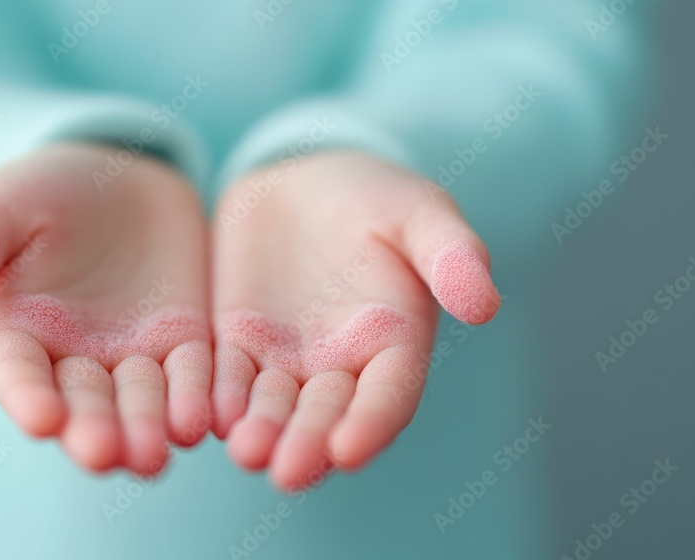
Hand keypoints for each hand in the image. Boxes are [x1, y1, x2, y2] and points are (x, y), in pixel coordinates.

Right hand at [0, 144, 211, 474]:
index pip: (19, 376)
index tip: (41, 420)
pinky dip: (198, 399)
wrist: (117, 175)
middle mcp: (76, 359)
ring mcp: (133, 356)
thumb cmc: (42, 191)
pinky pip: (194, 374)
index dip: (28, 398)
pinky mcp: (184, 342)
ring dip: (146, 430)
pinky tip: (207, 419)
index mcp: (19, 334)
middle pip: (84, 404)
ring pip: (141, 401)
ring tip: (154, 457)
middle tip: (106, 455)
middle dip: (94, 430)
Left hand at [211, 151, 499, 489]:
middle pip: (326, 415)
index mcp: (395, 342)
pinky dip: (220, 397)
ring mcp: (285, 357)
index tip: (348, 451)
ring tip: (245, 453)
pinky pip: (227, 375)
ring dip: (261, 432)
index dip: (371, 423)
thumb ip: (451, 255)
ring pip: (273, 405)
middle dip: (308, 445)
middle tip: (286, 472)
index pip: (389, 395)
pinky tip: (209, 415)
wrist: (306, 176)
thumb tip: (485, 306)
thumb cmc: (376, 195)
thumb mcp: (420, 212)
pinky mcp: (238, 341)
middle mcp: (340, 363)